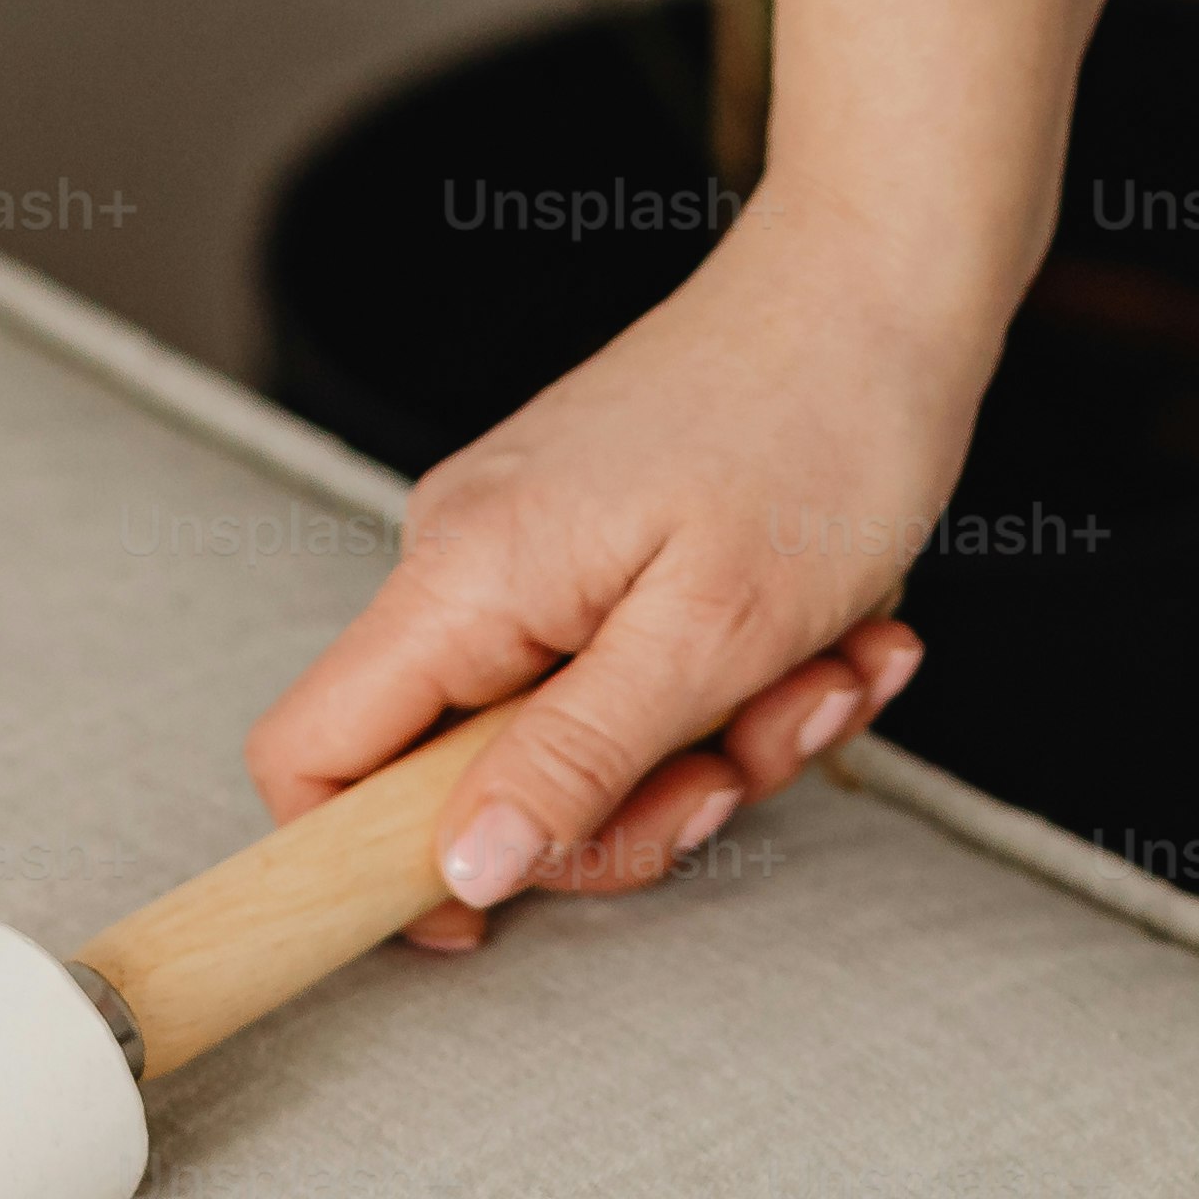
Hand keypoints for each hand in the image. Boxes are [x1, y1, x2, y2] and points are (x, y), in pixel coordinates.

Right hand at [241, 188, 982, 948]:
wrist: (887, 280)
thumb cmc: (817, 430)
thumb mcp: (708, 637)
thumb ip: (574, 763)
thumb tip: (459, 874)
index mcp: (463, 578)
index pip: (312, 753)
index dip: (368, 862)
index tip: (489, 918)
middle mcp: (471, 564)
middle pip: (471, 778)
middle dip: (633, 803)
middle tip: (747, 760)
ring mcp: (535, 556)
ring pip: (584, 740)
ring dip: (723, 744)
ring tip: (830, 672)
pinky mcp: (601, 550)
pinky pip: (640, 677)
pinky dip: (742, 686)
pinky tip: (837, 642)